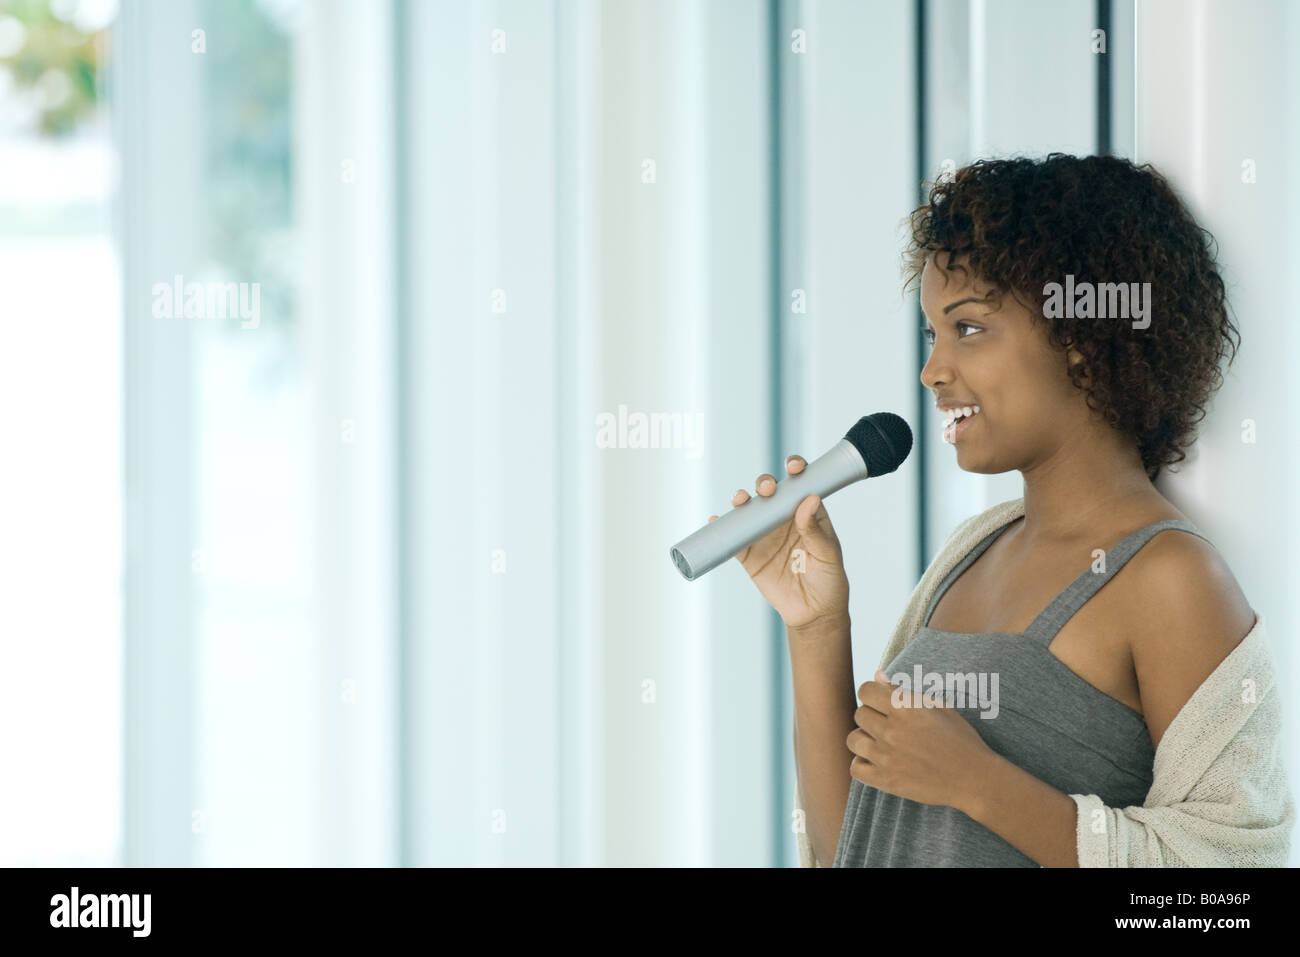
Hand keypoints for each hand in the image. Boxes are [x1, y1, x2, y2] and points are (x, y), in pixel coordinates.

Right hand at [708, 453, 849, 630]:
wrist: (813, 614)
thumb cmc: (829, 581)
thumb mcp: (828, 555)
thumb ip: (816, 530)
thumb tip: (809, 499)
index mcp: (808, 512)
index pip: (800, 483)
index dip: (795, 469)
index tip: (793, 467)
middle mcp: (784, 518)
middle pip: (770, 492)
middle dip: (765, 483)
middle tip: (766, 489)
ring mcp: (765, 535)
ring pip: (750, 510)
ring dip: (742, 500)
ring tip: (740, 500)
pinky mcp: (750, 555)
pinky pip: (734, 538)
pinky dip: (723, 527)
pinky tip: (717, 519)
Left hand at [846, 670, 994, 810]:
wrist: (974, 778)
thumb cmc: (959, 738)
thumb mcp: (937, 706)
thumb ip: (902, 690)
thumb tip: (877, 675)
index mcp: (905, 708)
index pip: (865, 690)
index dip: (872, 694)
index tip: (881, 702)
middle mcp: (892, 730)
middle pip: (859, 714)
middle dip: (871, 716)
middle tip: (887, 725)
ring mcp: (887, 757)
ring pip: (853, 739)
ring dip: (864, 739)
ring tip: (880, 743)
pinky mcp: (886, 780)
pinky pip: (855, 768)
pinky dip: (862, 764)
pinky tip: (876, 761)